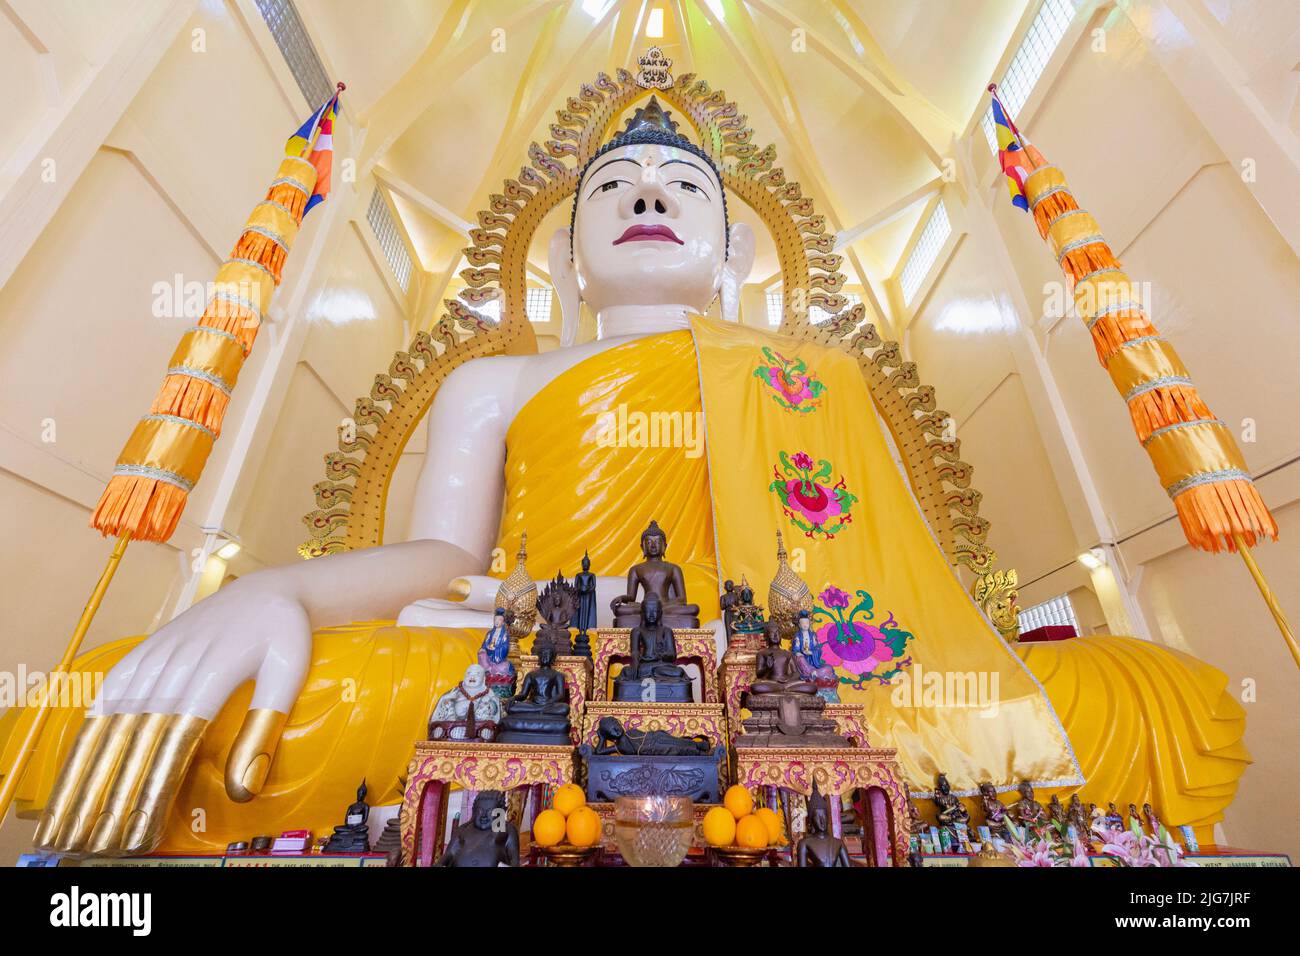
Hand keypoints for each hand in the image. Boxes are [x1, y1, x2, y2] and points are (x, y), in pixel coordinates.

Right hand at [33, 572, 310, 855]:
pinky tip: (83, 755)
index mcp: (217, 667)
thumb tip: (244, 789)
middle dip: (118, 786)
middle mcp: (180, 659)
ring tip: (80, 809)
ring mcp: (158, 652)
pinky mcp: (145, 649)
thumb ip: (264, 727)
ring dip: (95, 762)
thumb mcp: (287, 674)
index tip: (142, 824)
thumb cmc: (282, 635)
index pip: (178, 734)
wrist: (267, 591)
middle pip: (142, 730)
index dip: (156, 781)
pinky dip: (93, 724)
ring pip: (118, 713)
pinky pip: (111, 688)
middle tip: (103, 836)